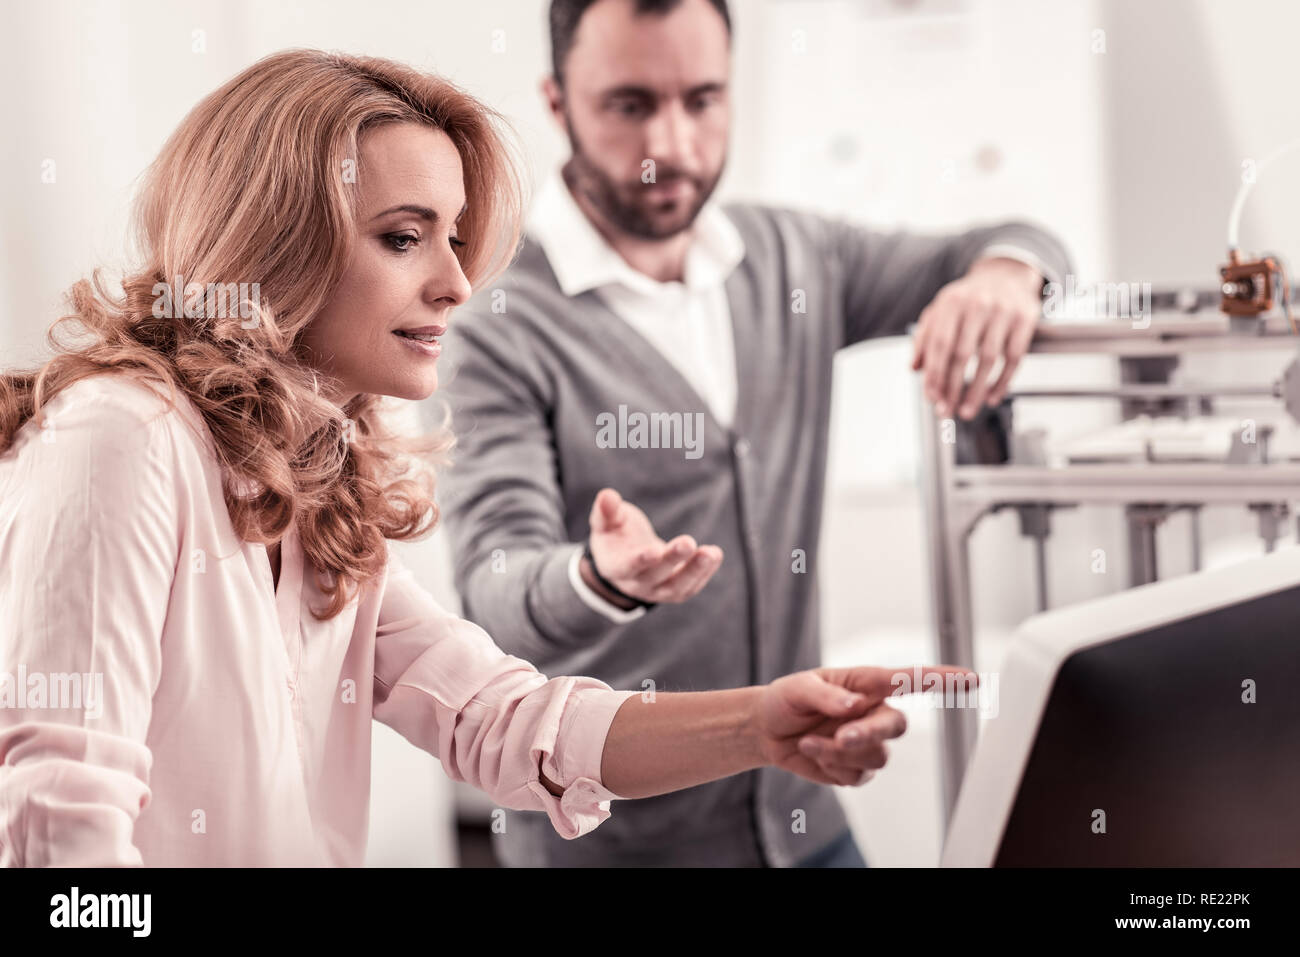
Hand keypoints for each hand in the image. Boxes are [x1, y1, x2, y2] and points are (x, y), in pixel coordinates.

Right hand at [584, 488, 722, 606]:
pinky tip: (715, 555)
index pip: (626, 567)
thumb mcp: (606, 522)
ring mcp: (657, 591)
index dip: (640, 560)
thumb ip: (606, 511)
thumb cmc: (615, 535)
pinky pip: (691, 585)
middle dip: (672, 559)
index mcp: (614, 567)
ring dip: (695, 570)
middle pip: (655, 576)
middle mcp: (636, 584)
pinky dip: (704, 572)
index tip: (654, 550)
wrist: (626, 558)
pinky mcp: (676, 591)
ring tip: (712, 553)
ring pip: (677, 586)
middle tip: (688, 542)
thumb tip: (607, 495)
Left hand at [752, 664, 976, 786]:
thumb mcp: (797, 687)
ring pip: (876, 756)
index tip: (970, 678)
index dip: (942, 678)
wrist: (768, 731)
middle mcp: (874, 711)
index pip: (911, 680)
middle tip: (840, 738)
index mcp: (866, 684)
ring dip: (839, 753)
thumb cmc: (787, 699)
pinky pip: (857, 776)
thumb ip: (825, 694)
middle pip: (896, 726)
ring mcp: (869, 741)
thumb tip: (853, 705)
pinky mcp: (857, 768)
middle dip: (868, 735)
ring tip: (809, 741)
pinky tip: (813, 751)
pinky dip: (831, 767)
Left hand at [910, 257, 1042, 419]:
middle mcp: (977, 304)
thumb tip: (914, 369)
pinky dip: (1002, 382)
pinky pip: (1014, 358)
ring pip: (988, 360)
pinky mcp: (1025, 319)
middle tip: (946, 411)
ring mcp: (1003, 311)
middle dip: (952, 388)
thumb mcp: (941, 310)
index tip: (931, 398)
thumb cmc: (968, 300)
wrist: (1006, 274)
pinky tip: (991, 397)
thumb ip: (925, 337)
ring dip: (976, 391)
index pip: (939, 344)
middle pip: (962, 354)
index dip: (934, 374)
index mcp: (951, 302)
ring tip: (967, 411)